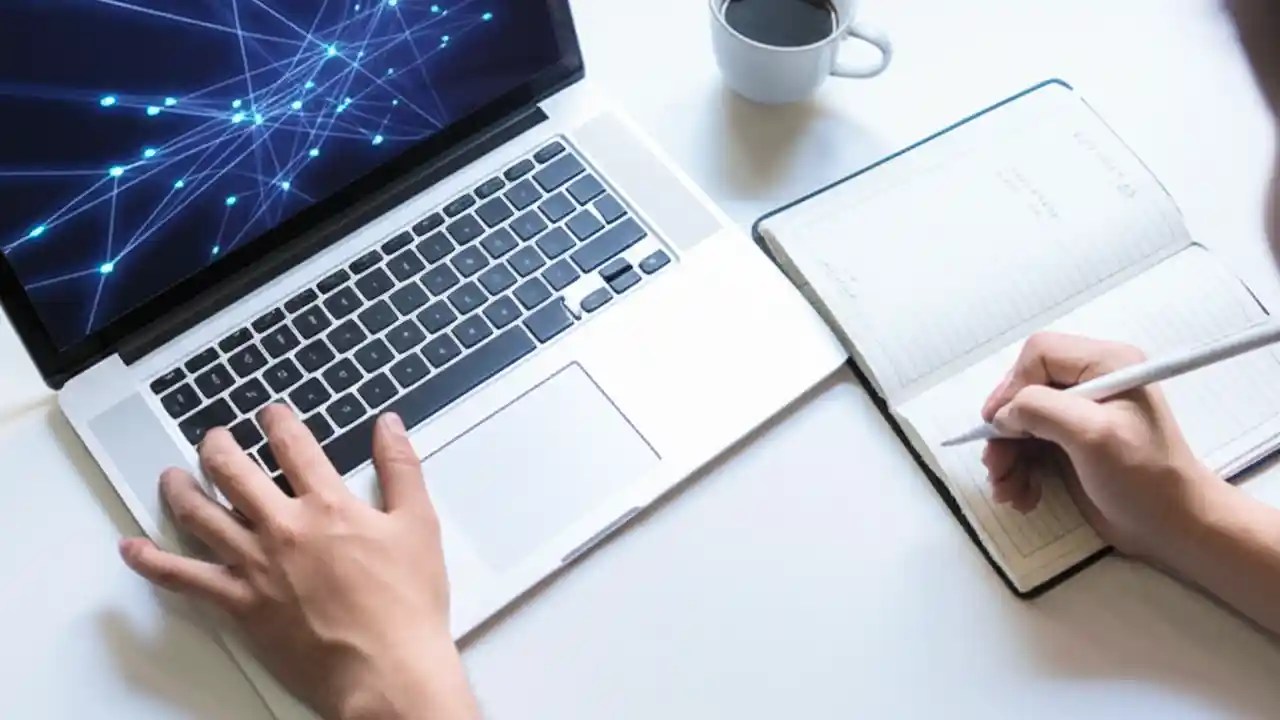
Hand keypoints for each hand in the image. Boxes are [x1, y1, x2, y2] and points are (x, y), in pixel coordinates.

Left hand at [119, 406, 479, 719]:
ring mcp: (256, 566)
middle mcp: (283, 528)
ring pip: (201, 514)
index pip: (293, 446)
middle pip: (234, 471)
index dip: (278, 422)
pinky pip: (184, 578)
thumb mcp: (418, 524)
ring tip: (172, 476)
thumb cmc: (405, 605)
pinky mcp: (240, 604)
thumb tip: (389, 426)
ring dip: (181, 488)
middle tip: (214, 438)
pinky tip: (134, 549)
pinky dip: (152, 562)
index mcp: (328, 505)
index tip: (270, 414)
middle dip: (218, 446)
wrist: (385, 668)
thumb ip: (401, 468)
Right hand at [980, 332, 1225, 563]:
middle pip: (1024, 389)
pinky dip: (1019, 469)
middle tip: (995, 465)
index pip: (1039, 354)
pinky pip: (1030, 445)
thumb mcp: (1093, 436)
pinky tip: (1023, 495)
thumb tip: (1003, 415)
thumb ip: (1041, 410)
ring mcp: (1082, 413)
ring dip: (1007, 456)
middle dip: (1005, 430)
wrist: (1174, 527)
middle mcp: (1092, 381)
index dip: (1012, 387)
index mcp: (1106, 364)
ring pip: (1022, 421)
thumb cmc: (1142, 477)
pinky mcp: (1073, 443)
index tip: (998, 427)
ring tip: (1007, 491)